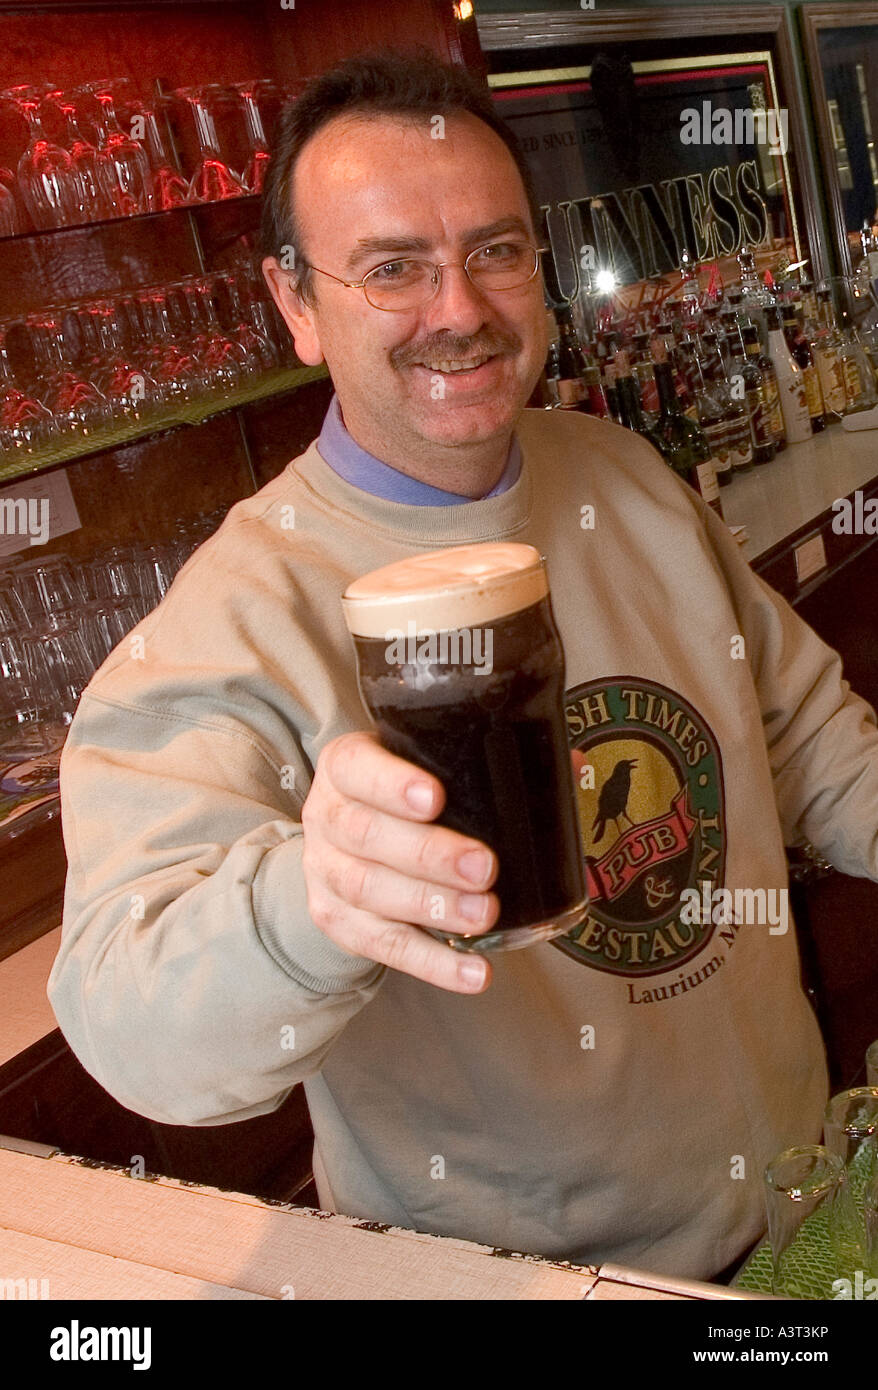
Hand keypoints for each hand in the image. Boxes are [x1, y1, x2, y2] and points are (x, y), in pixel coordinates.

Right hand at [301, 731, 498, 992]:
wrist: (345, 844)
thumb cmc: (400, 799)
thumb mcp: (425, 767)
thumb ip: (490, 765)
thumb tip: (572, 767)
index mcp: (346, 767)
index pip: (357, 769)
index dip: (391, 785)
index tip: (436, 798)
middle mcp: (327, 817)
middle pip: (366, 836)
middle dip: (428, 855)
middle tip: (484, 868)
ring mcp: (327, 873)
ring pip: (369, 892)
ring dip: (432, 908)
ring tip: (484, 915)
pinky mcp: (338, 923)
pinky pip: (383, 947)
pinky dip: (431, 964)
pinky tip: (473, 972)